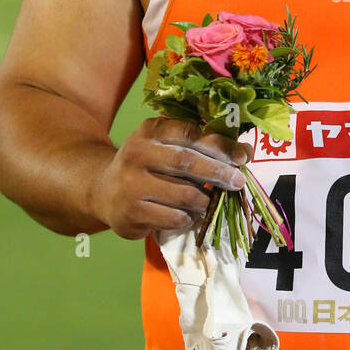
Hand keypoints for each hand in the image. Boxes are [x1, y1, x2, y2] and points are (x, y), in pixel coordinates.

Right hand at [89, 117, 252, 239]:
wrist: (102, 191)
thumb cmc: (147, 166)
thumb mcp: (168, 147)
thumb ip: (204, 146)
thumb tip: (246, 152)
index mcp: (150, 131)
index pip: (190, 134)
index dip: (220, 146)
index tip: (242, 157)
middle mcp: (137, 153)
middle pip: (188, 162)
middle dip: (219, 173)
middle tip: (238, 182)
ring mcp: (132, 184)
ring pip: (185, 194)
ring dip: (206, 200)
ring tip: (211, 200)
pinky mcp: (132, 212)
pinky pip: (175, 217)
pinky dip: (189, 218)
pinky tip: (189, 214)